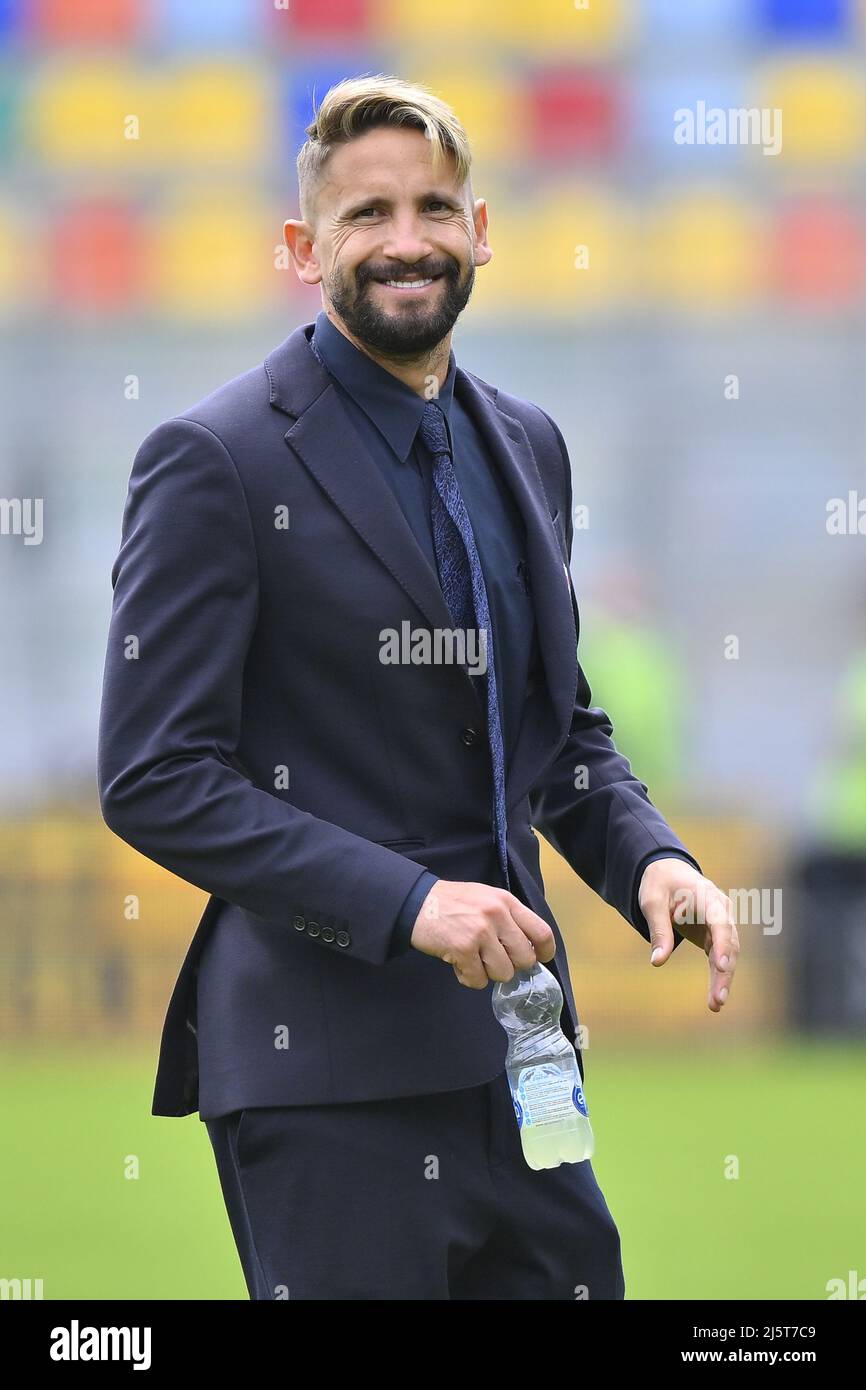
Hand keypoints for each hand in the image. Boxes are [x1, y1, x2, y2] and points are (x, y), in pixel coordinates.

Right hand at [410, 879, 556, 988]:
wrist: (417, 902)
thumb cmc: (453, 902)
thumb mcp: (487, 898)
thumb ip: (509, 918)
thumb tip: (529, 948)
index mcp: (506, 901)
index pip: (542, 932)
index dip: (545, 952)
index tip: (539, 959)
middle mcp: (497, 915)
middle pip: (525, 959)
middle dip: (511, 965)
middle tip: (494, 959)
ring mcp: (480, 932)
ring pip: (504, 973)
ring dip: (489, 973)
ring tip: (474, 959)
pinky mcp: (463, 949)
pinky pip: (478, 980)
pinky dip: (469, 978)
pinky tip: (460, 964)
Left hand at [639, 858, 738, 1012]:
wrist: (667, 873)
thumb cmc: (659, 884)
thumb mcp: (652, 902)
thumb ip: (658, 929)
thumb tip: (657, 962)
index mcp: (707, 896)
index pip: (720, 922)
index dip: (723, 944)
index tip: (721, 966)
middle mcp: (722, 910)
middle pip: (729, 944)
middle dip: (724, 972)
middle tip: (718, 999)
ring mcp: (722, 924)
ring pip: (728, 955)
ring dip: (723, 980)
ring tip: (715, 1005)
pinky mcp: (715, 936)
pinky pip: (720, 958)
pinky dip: (718, 977)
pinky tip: (715, 998)